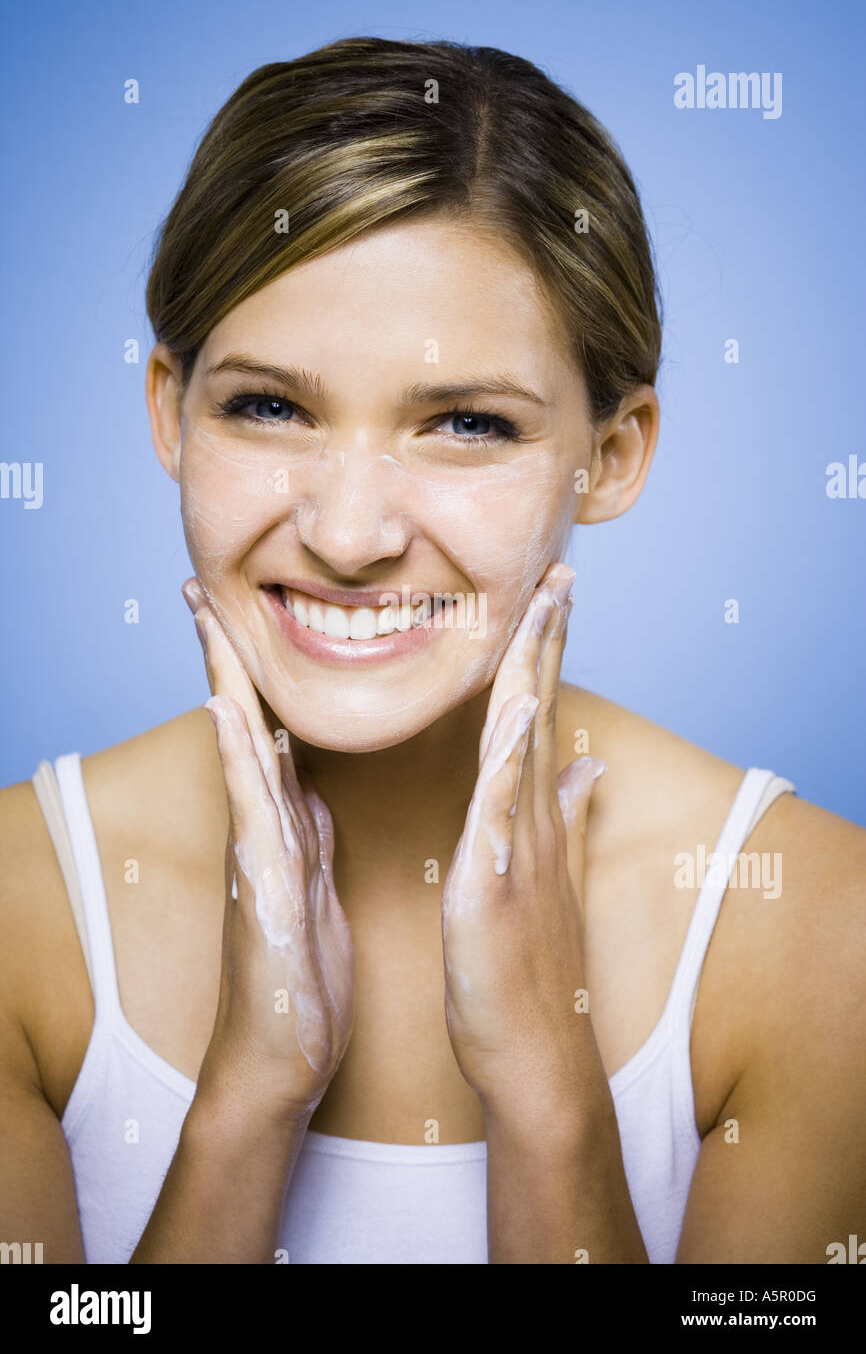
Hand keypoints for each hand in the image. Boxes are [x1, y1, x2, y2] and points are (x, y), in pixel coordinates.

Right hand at [182, 577, 354, 1124]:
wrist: (284, 1058)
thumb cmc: (301, 979)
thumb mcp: (313, 891)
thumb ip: (306, 836)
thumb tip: (306, 791)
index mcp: (284, 827)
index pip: (270, 733)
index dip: (258, 671)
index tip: (244, 611)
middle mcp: (262, 829)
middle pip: (243, 725)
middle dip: (224, 656)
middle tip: (201, 588)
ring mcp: (258, 853)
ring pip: (240, 751)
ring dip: (224, 683)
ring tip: (208, 620)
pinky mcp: (265, 885)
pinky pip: (252, 809)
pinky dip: (240, 758)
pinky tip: (228, 712)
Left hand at [440, 562, 606, 1135]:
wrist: (532, 1050)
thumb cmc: (524, 969)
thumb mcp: (542, 877)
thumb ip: (566, 816)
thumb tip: (589, 763)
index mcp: (530, 815)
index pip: (538, 716)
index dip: (543, 654)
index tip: (547, 594)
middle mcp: (532, 818)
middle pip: (540, 708)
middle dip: (549, 637)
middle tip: (559, 570)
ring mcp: (519, 843)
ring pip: (526, 740)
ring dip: (536, 669)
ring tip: (546, 606)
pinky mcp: (496, 877)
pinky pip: (505, 805)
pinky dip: (513, 753)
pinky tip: (519, 707)